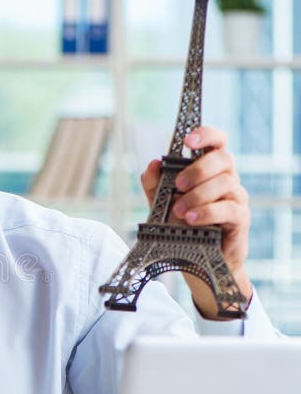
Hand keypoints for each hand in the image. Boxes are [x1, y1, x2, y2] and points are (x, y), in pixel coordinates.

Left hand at [140, 125, 252, 317]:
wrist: (195, 258)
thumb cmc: (181, 224)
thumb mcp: (160, 202)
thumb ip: (154, 183)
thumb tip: (153, 163)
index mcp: (209, 169)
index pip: (217, 141)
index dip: (206, 134)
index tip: (187, 141)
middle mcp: (227, 178)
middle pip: (223, 158)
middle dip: (198, 169)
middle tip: (177, 185)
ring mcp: (236, 198)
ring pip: (226, 182)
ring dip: (198, 195)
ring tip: (179, 212)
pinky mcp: (240, 219)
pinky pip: (229, 209)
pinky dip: (207, 212)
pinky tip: (191, 219)